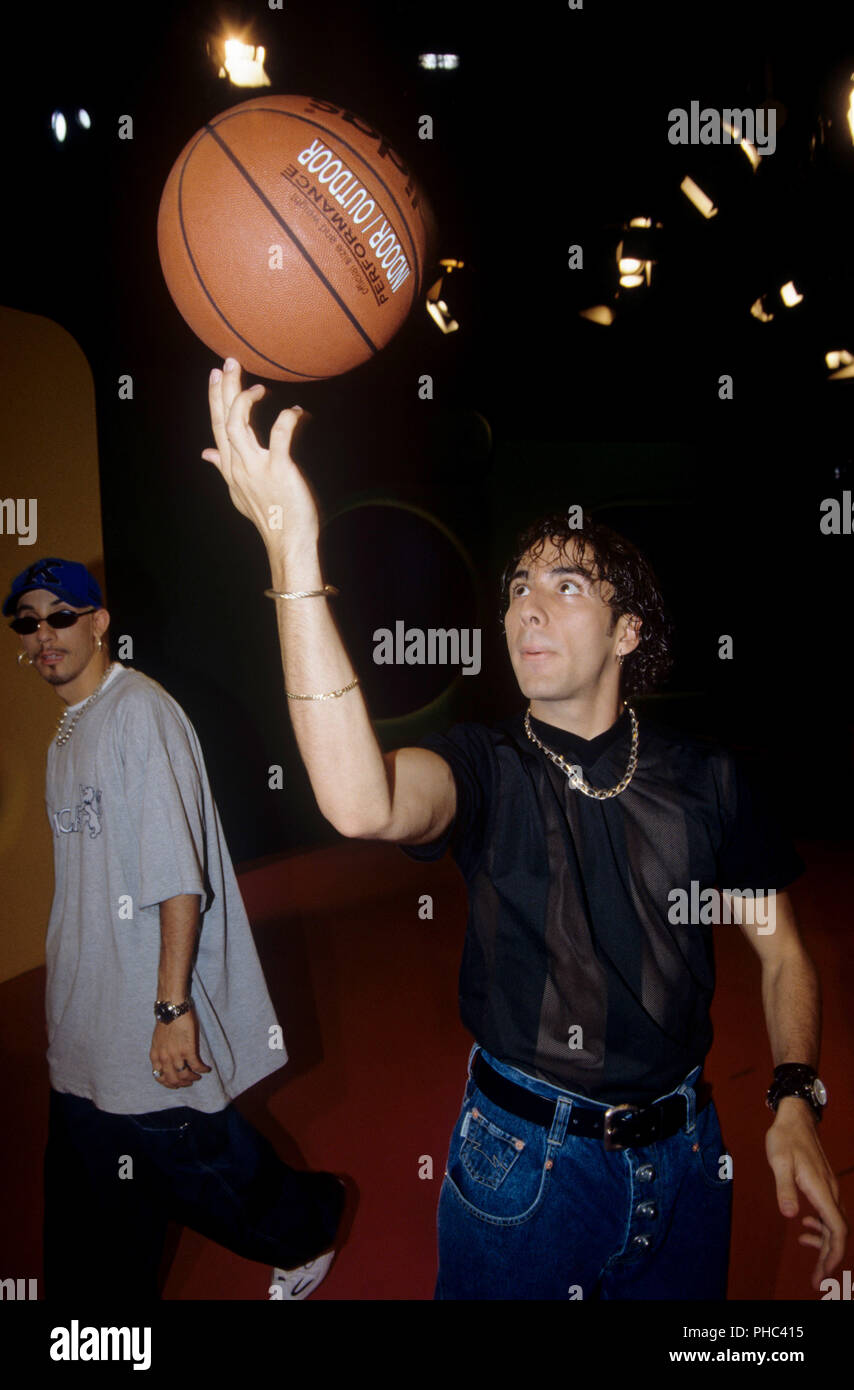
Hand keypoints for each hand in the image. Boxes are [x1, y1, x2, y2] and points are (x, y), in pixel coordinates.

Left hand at [150, 1013, 211, 1088]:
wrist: (172, 1008)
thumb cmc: (166, 1020)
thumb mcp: (157, 1040)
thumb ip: (160, 1051)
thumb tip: (166, 1060)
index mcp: (155, 1056)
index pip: (159, 1077)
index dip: (169, 1083)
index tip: (176, 1083)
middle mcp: (164, 1058)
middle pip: (173, 1079)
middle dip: (182, 1083)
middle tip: (190, 1081)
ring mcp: (176, 1055)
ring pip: (185, 1075)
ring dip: (193, 1078)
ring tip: (198, 1076)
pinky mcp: (188, 1050)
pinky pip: (196, 1066)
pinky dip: (202, 1069)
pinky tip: (207, 1069)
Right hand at [201, 357, 319, 557]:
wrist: (288, 543)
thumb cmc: (270, 517)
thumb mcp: (239, 492)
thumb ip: (223, 468)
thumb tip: (206, 452)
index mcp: (231, 468)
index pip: (217, 426)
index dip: (215, 399)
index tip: (215, 375)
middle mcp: (239, 466)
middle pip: (224, 420)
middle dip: (224, 389)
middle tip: (230, 362)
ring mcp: (257, 468)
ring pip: (237, 425)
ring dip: (244, 400)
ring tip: (259, 385)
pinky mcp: (280, 470)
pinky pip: (279, 436)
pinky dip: (287, 418)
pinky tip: (298, 412)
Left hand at [766, 1097, 847, 1289]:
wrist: (795, 1117)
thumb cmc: (785, 1138)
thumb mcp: (778, 1161)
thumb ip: (784, 1188)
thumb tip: (790, 1215)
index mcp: (822, 1190)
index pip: (837, 1229)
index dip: (833, 1253)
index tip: (823, 1273)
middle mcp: (830, 1192)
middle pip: (837, 1232)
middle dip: (828, 1257)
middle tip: (816, 1279)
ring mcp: (828, 1188)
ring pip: (833, 1223)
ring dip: (823, 1242)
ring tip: (805, 1250)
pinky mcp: (823, 1185)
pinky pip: (827, 1212)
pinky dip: (819, 1226)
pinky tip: (804, 1226)